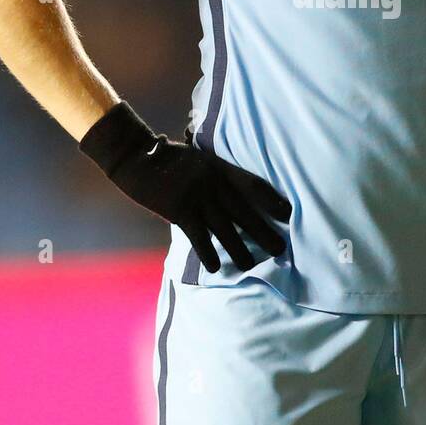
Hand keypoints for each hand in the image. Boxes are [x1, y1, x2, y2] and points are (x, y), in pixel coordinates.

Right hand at [79, 101, 291, 272]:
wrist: (136, 158)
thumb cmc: (166, 156)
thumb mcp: (197, 156)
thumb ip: (215, 171)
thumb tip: (231, 188)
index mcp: (219, 168)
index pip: (253, 185)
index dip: (272, 201)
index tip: (289, 214)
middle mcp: (213, 184)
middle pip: (245, 212)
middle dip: (264, 232)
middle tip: (281, 249)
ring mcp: (197, 198)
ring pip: (225, 229)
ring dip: (240, 249)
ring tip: (253, 265)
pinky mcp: (179, 212)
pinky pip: (199, 238)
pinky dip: (208, 254)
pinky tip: (217, 268)